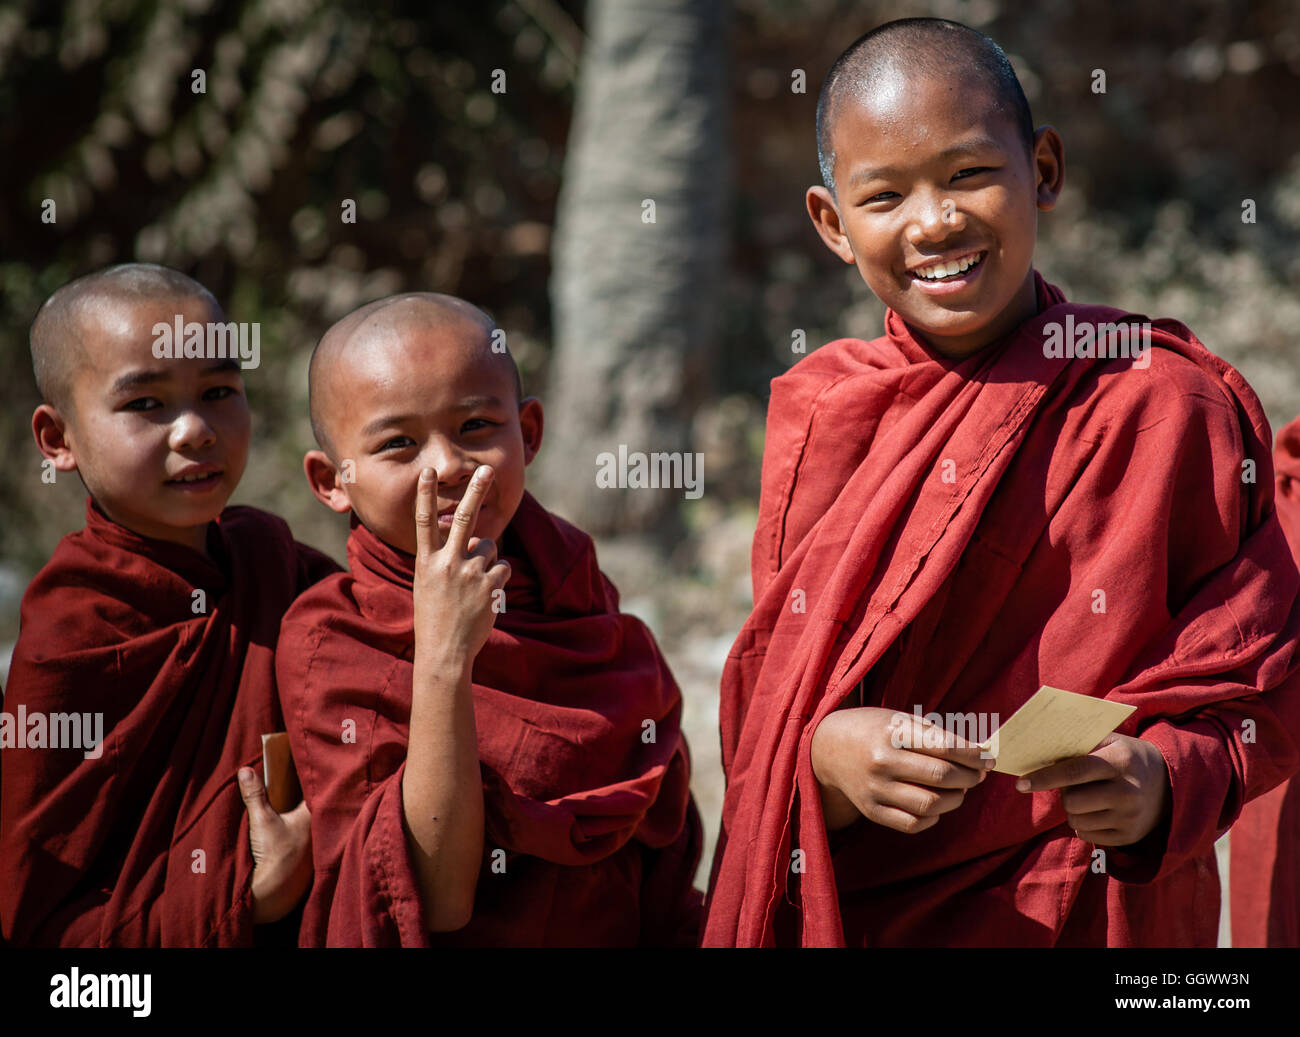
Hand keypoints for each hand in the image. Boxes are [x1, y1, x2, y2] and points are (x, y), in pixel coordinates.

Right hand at [238, 766, 312, 923]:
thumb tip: (245, 770)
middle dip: (311, 799)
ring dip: (309, 821)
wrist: (273, 894)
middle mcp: (321, 830)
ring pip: (316, 827)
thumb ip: (255, 795)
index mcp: (313, 816)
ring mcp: (318, 847)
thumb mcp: (261, 821)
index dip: (312, 780)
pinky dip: (306, 838)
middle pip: (319, 808)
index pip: (318, 791)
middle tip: (298, 789)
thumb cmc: (273, 855)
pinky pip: (312, 843)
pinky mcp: (312, 863)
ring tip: (296, 813)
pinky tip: (295, 838)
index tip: (309, 767)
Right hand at [412, 465, 511, 661]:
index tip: (426, 471)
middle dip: (476, 490)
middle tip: (486, 469)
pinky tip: (487, 597)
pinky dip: (500, 578)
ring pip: (491, 548)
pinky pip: (504, 568)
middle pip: (463, 517)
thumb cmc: (436, 619)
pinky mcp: (490, 585)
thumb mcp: (430, 585)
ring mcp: (470, 573)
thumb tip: (477, 541)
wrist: (444, 653)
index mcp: (427, 562)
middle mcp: (447, 563)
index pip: (424, 522)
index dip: (425, 494)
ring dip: (489, 561)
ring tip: (475, 587)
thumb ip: (449, 559)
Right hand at [810, 706, 991, 833]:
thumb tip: (977, 754)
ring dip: (955, 799)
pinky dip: (933, 817)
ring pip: (931, 804)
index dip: (973, 755)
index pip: (945, 746)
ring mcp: (875, 789)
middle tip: (977, 775)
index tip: (988, 758)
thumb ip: (934, 735)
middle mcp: (882, 761)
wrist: (826, 749)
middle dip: (969, 777)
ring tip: (958, 790)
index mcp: (891, 732)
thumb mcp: (898, 719)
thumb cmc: (872, 729)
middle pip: (941, 775)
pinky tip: (936, 805)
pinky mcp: (871, 810)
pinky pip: (913, 823)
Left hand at [1015, 732, 1169, 845]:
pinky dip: (1084, 824)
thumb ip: (1078, 745)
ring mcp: (1130, 818)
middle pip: (1072, 802)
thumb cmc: (1126, 758)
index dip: (1045, 778)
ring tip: (1089, 797)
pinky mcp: (1129, 837)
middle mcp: (1128, 792)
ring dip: (1073, 810)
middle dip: (1063, 795)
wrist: (1169, 784)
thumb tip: (1037, 753)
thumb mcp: (1110, 742)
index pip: (1075, 771)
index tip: (1020, 784)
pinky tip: (1098, 811)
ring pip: (1076, 821)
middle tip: (1072, 786)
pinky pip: (1086, 835)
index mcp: (1120, 762)